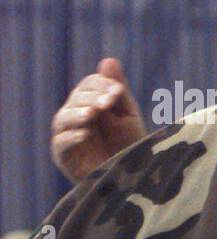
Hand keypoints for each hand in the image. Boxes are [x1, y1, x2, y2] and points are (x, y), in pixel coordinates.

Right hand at [50, 58, 145, 180]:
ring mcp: (67, 136)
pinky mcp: (64, 157)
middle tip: (108, 103)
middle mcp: (75, 117)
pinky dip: (71, 137)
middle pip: (76, 100)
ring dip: (78, 114)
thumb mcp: (128, 115)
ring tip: (93, 114)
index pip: (88, 86)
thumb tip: (109, 60)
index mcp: (90, 103)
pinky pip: (61, 144)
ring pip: (63, 119)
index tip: (118, 92)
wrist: (133, 178)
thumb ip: (118, 90)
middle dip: (92, 99)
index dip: (101, 85)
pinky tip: (85, 133)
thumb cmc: (131, 145)